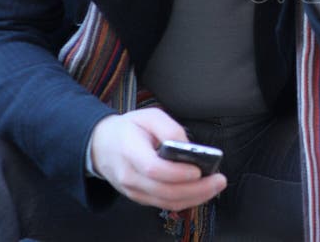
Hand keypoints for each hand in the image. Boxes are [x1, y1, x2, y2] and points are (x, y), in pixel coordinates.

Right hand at [90, 108, 225, 210]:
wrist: (101, 145)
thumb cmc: (128, 129)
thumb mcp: (148, 116)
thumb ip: (169, 128)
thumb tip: (187, 145)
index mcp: (130, 151)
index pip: (153, 169)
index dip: (177, 173)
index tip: (198, 170)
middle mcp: (130, 176)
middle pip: (164, 190)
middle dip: (195, 189)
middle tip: (218, 180)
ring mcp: (133, 190)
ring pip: (166, 202)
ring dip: (195, 198)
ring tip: (216, 186)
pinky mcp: (139, 197)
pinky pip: (164, 204)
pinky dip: (186, 201)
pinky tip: (202, 192)